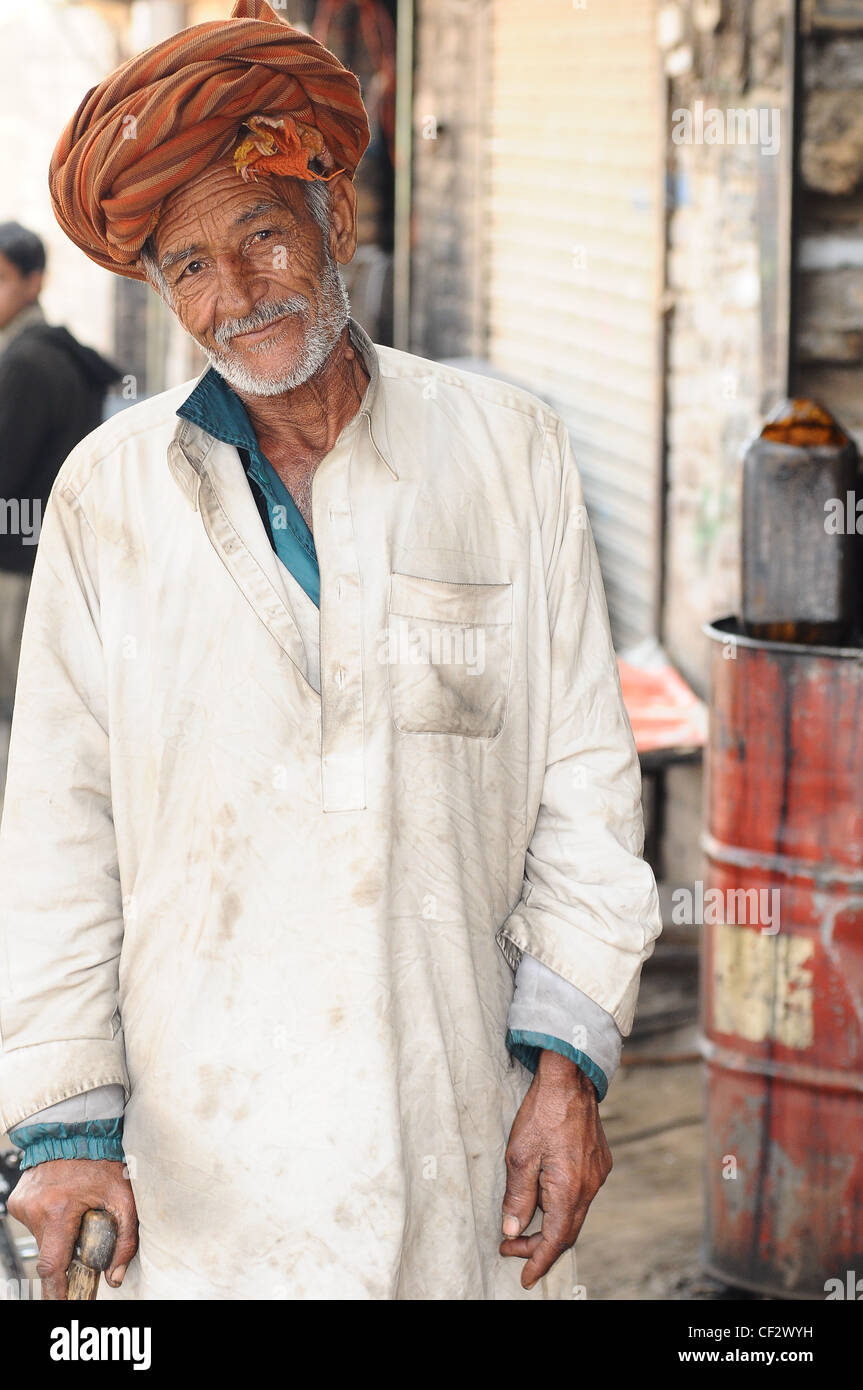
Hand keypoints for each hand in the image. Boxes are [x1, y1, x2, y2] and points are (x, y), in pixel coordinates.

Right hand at [7, 1158, 138, 1299]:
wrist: (75, 1132)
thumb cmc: (100, 1160)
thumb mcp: (123, 1197)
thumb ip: (125, 1239)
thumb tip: (115, 1276)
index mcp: (59, 1211)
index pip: (53, 1266)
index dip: (57, 1290)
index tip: (63, 1302)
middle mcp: (35, 1209)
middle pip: (50, 1252)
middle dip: (66, 1252)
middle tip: (83, 1232)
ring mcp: (23, 1204)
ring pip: (42, 1238)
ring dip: (58, 1234)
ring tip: (75, 1210)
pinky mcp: (17, 1200)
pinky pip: (34, 1222)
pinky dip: (49, 1220)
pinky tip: (62, 1202)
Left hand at [500, 1049, 611, 1289]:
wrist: (570, 1078)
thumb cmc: (542, 1112)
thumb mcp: (519, 1156)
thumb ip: (518, 1197)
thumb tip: (512, 1228)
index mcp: (569, 1189)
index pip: (556, 1240)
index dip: (538, 1261)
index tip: (524, 1277)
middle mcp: (590, 1186)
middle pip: (568, 1232)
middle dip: (539, 1245)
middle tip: (512, 1248)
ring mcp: (598, 1173)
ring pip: (575, 1213)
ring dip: (551, 1224)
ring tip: (523, 1224)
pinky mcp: (600, 1161)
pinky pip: (582, 1194)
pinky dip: (563, 1205)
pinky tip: (544, 1196)